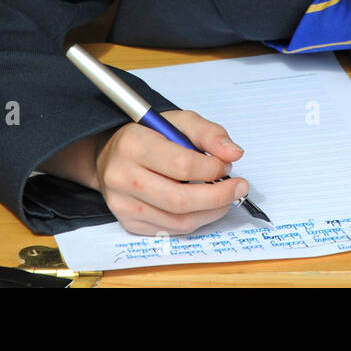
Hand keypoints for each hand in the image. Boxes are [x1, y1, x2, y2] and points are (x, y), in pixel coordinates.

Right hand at [94, 110, 250, 236]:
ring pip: (177, 220)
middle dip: (218, 196)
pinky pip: (170, 230)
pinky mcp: (128, 223)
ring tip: (225, 197)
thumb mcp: (179, 121)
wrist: (112, 154)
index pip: (182, 165)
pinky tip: (204, 207)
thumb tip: (233, 153)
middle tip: (238, 187)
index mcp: (133, 144)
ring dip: (210, 212)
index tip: (226, 165)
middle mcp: (122, 177)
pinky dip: (194, 221)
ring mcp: (122, 204)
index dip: (212, 168)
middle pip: (180, 199)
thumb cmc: (149, 136)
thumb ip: (209, 133)